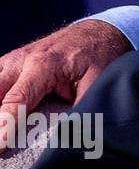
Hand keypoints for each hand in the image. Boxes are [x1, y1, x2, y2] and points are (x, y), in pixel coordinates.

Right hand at [0, 20, 131, 153]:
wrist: (94, 32)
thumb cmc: (97, 56)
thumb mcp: (98, 79)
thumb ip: (84, 104)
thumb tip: (77, 132)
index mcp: (44, 65)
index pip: (17, 100)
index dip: (5, 124)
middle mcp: (21, 61)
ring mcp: (10, 61)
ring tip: (0, 136)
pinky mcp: (6, 65)